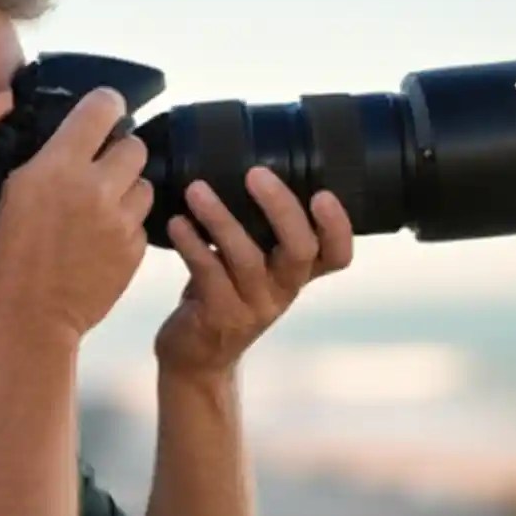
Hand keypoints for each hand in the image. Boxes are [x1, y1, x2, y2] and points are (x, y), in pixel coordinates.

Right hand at [0, 88, 151, 339]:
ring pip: (145, 184)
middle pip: (135, 146)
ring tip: (99, 205)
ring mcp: (121, 221)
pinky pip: (143, 221)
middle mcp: (97, 189)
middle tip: (97, 167)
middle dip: (118, 152)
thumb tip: (10, 97)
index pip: (102, 109)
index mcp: (56, 168)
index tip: (103, 112)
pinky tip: (100, 237)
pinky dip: (126, 224)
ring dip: (126, 189)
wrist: (23, 316)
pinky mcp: (135, 249)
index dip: (105, 105)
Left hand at [154, 166, 353, 378]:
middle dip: (282, 209)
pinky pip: (208, 275)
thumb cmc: (225, 290)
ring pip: (248, 259)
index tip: (323, 193)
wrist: (197, 355)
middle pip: (301, 250)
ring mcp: (256, 306)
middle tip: (256, 174)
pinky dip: (192, 244)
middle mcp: (286, 289)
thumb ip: (258, 228)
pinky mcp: (221, 317)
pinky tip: (177, 222)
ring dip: (222, 219)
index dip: (338, 227)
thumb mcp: (254, 262)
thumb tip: (241, 160)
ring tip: (197, 189)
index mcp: (300, 273)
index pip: (339, 254)